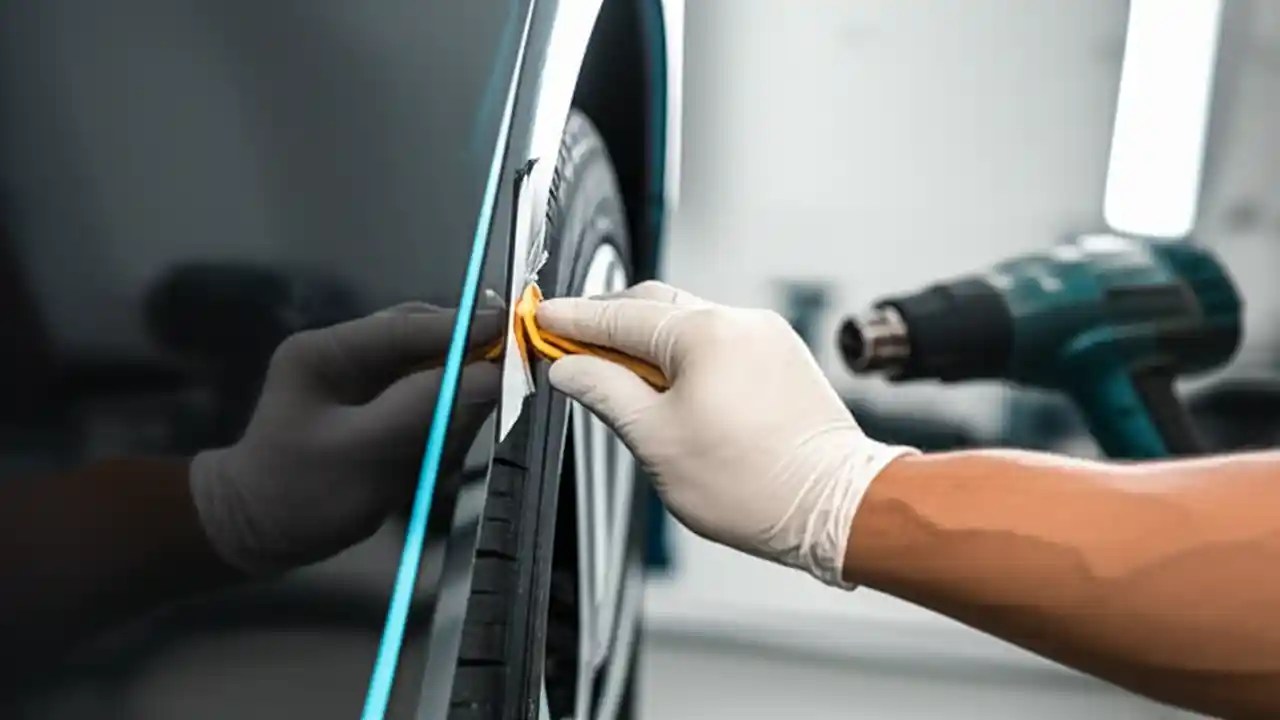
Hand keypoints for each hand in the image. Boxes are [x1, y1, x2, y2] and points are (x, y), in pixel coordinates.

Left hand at [190, 303, 500, 573]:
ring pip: (427, 366)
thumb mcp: (364, 453)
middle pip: (422, 338)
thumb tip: (489, 375)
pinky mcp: (372, 406)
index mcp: (327, 351)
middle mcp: (344, 354)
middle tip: (511, 374)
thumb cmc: (301, 495)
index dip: (464, 326)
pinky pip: (421, 397)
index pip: (407, 326)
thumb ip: (425, 408)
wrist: (255, 537)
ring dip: (455, 388)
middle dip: (465, 357)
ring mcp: (358, 379)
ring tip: (476, 413)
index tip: (513, 328)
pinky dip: (443, 414)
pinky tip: (449, 437)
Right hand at [537, 282, 914, 587]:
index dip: (571, 319)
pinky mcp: (783, 358)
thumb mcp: (655, 442)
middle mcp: (738, 322)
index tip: (541, 319)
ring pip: (688, 324)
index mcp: (703, 334)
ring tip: (618, 376)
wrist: (834, 507)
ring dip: (648, 342)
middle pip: (654, 307)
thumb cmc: (754, 484)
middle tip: (570, 344)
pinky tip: (670, 386)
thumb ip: (605, 392)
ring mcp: (766, 337)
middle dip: (608, 324)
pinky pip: (720, 342)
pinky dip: (685, 355)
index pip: (617, 316)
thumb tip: (570, 368)